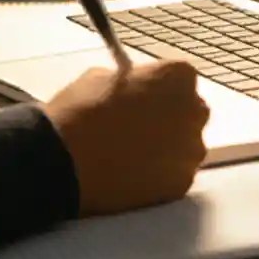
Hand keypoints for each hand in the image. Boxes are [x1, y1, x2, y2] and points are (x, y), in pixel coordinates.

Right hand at [43, 61, 209, 216]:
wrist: (65, 161)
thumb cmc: (80, 110)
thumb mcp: (102, 76)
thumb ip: (130, 81)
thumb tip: (134, 89)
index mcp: (177, 76)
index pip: (179, 77)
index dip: (158, 87)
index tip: (141, 96)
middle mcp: (194, 111)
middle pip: (189, 110)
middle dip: (170, 115)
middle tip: (139, 125)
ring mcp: (191, 149)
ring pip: (185, 144)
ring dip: (167, 146)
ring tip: (132, 153)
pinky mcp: (182, 182)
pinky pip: (175, 173)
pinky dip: (160, 173)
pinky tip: (133, 173)